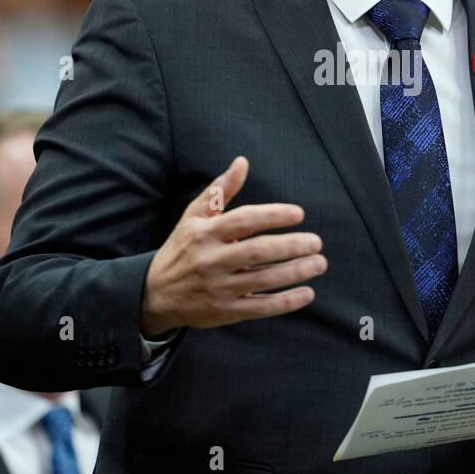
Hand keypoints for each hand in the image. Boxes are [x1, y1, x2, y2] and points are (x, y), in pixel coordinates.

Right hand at [140, 156, 325, 335]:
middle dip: (291, 246)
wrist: (155, 294)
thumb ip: (220, 190)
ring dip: (296, 272)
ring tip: (319, 263)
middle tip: (316, 241)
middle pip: (258, 251)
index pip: (244, 221)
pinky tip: (307, 293)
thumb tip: (242, 162)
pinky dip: (286, 302)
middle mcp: (211, 260)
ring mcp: (219, 288)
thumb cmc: (182, 248)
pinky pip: (260, 308)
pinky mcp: (226, 311)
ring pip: (263, 280)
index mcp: (205, 234)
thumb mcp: (193, 216)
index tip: (299, 214)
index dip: (273, 215)